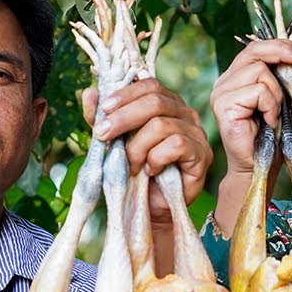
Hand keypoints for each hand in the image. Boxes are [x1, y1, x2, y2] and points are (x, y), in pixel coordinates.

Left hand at [82, 79, 212, 219]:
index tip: (104, 109)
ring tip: (130, 165)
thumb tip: (89, 92)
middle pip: (155, 101)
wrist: (152, 206)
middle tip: (103, 134)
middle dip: (124, 118)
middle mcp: (185, 114)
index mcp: (166, 104)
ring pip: (162, 125)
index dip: (126, 94)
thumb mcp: (113, 141)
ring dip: (137, 147)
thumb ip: (102, 117)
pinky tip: (151, 171)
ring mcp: (197, 133)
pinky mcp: (202, 154)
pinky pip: (175, 145)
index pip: (150, 85)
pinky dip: (156, 158)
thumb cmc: (136, 171)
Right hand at [208, 39, 291, 182]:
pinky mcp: (223, 106)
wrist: (262, 166)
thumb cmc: (275, 137)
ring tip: (274, 114)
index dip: (280, 44)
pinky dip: (270, 105)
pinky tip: (268, 121)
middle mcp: (226, 81)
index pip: (256, 47)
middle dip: (281, 54)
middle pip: (254, 51)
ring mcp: (221, 92)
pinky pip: (257, 91)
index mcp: (238, 77)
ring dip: (276, 92)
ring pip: (259, 71)